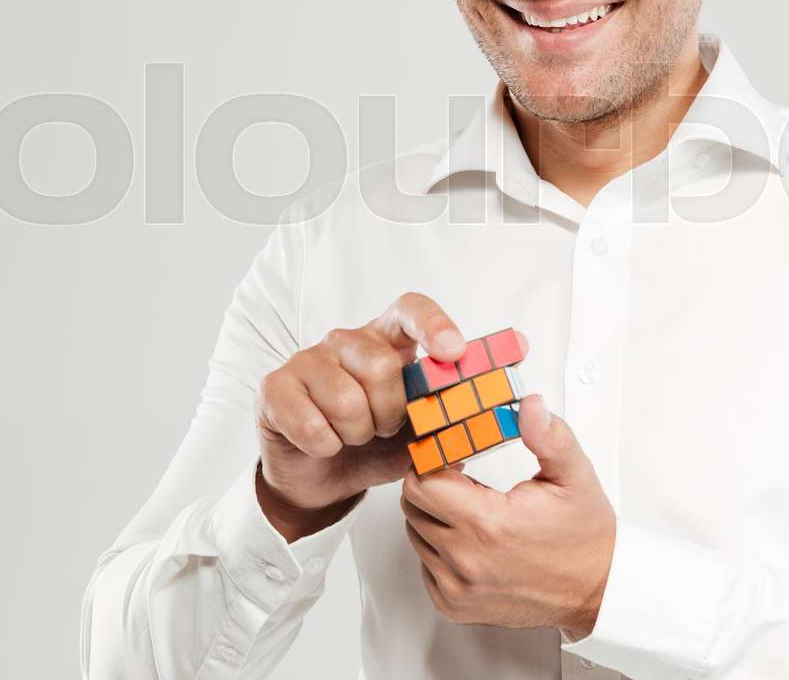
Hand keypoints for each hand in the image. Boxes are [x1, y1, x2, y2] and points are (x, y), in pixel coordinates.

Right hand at [255, 292, 526, 537]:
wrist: (322, 479)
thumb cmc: (376, 445)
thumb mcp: (425, 430)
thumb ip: (462, 404)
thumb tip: (513, 369)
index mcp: (388, 341)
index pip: (411, 309)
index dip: (434, 325)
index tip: (454, 350)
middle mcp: (347, 341)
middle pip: (380, 365)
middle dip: (390, 412)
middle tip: (385, 427)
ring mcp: (308, 360)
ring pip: (346, 396)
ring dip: (358, 432)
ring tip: (355, 437)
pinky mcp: (275, 388)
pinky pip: (310, 420)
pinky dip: (326, 443)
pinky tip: (326, 445)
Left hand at [400, 394, 615, 639]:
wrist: (596, 590)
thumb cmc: (584, 537)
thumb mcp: (574, 475)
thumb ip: (549, 436)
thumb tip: (529, 406)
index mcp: (489, 525)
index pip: (421, 483)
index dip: (432, 462)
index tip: (453, 455)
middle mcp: (467, 560)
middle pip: (412, 507)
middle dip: (431, 484)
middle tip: (464, 478)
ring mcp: (458, 587)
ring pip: (416, 535)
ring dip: (434, 516)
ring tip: (473, 508)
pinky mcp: (456, 605)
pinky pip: (425, 566)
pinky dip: (438, 548)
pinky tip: (470, 539)